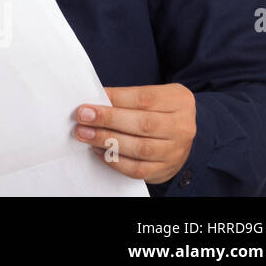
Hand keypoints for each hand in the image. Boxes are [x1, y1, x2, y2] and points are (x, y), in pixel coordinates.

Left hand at [72, 82, 196, 183]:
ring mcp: (176, 151)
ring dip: (107, 141)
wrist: (178, 134)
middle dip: (108, 120)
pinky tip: (98, 150)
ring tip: (85, 134)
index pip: (144, 99)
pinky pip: (138, 169)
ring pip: (140, 149)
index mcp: (179, 101)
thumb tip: (93, 104)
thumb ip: (126, 97)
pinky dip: (115, 161)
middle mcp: (182, 127)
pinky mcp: (166, 169)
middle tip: (82, 117)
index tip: (90, 102)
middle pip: (143, 124)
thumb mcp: (152, 95)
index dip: (115, 99)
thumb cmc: (157, 110)